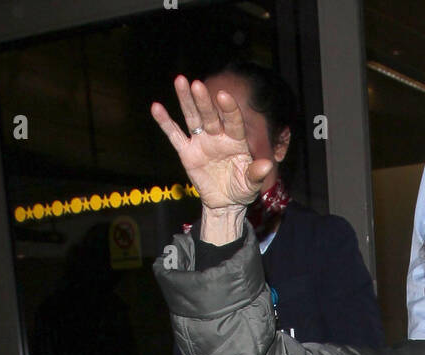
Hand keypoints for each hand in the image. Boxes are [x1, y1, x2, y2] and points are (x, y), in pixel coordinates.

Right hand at [151, 76, 270, 220]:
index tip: (224, 96)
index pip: (233, 121)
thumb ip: (256, 174)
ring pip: (193, 118)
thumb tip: (267, 165)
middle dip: (204, 101)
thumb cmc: (241, 189)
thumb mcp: (251, 184)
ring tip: (180, 81)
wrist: (225, 202)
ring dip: (186, 100)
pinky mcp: (187, 152)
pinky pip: (175, 136)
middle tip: (197, 85)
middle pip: (210, 115)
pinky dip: (166, 122)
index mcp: (236, 140)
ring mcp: (202, 142)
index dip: (228, 109)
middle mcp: (218, 136)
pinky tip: (156, 108)